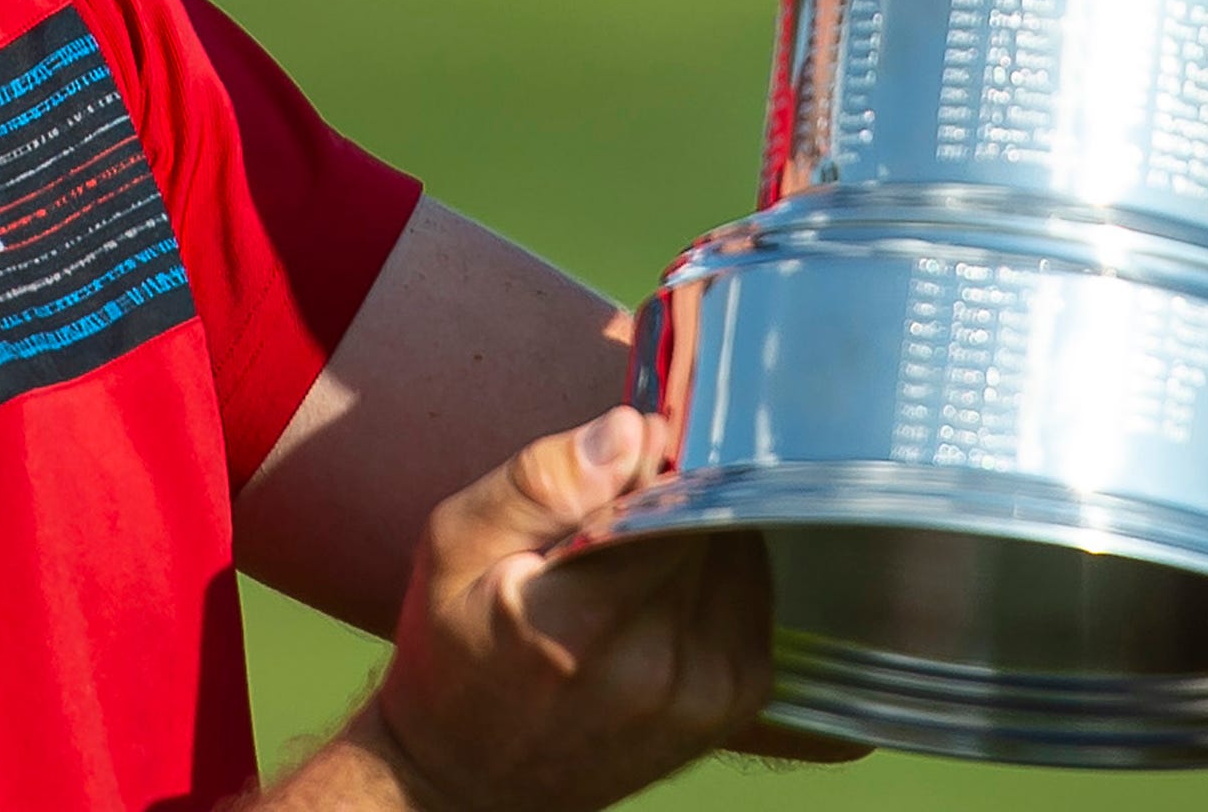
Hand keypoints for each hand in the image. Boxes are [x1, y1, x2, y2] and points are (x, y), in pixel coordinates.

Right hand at [344, 409, 774, 810]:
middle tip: (610, 502)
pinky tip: (659, 582)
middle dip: (671, 488)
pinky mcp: (736, 702)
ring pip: (739, 548)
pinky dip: (716, 567)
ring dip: (697, 526)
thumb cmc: (453, 653)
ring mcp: (705, 693)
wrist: (473, 779)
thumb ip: (540, 483)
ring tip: (628, 550)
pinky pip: (753, 589)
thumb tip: (630, 431)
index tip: (626, 444)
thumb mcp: (455, 546)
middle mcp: (658, 670)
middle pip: (709, 519)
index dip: (655, 457)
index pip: (671, 502)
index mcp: (579, 629)